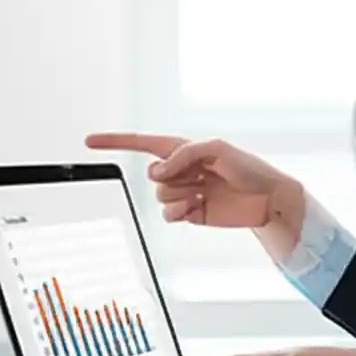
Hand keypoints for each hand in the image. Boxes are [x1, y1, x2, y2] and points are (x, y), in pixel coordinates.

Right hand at [85, 132, 297, 228]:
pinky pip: (168, 215)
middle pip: (152, 176)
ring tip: (206, 192)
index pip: (142, 143)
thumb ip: (183, 154)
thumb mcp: (217, 149)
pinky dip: (180, 212)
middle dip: (173, 177)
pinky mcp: (191, 214)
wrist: (267, 199)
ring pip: (159, 196)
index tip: (89, 141)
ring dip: (181, 195)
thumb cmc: (249, 168)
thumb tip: (157, 172)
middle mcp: (180, 171)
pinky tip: (200, 207)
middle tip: (201, 176)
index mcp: (183, 150)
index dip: (115, 141)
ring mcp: (184, 192)